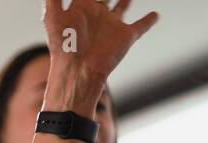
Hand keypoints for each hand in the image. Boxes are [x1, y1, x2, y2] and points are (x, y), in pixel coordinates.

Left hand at [43, 0, 157, 85]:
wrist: (78, 71)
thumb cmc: (63, 46)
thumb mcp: (52, 17)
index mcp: (81, 8)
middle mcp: (97, 15)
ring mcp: (111, 25)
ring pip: (122, 6)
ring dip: (126, 0)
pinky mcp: (125, 36)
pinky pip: (141, 26)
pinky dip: (149, 20)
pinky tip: (155, 15)